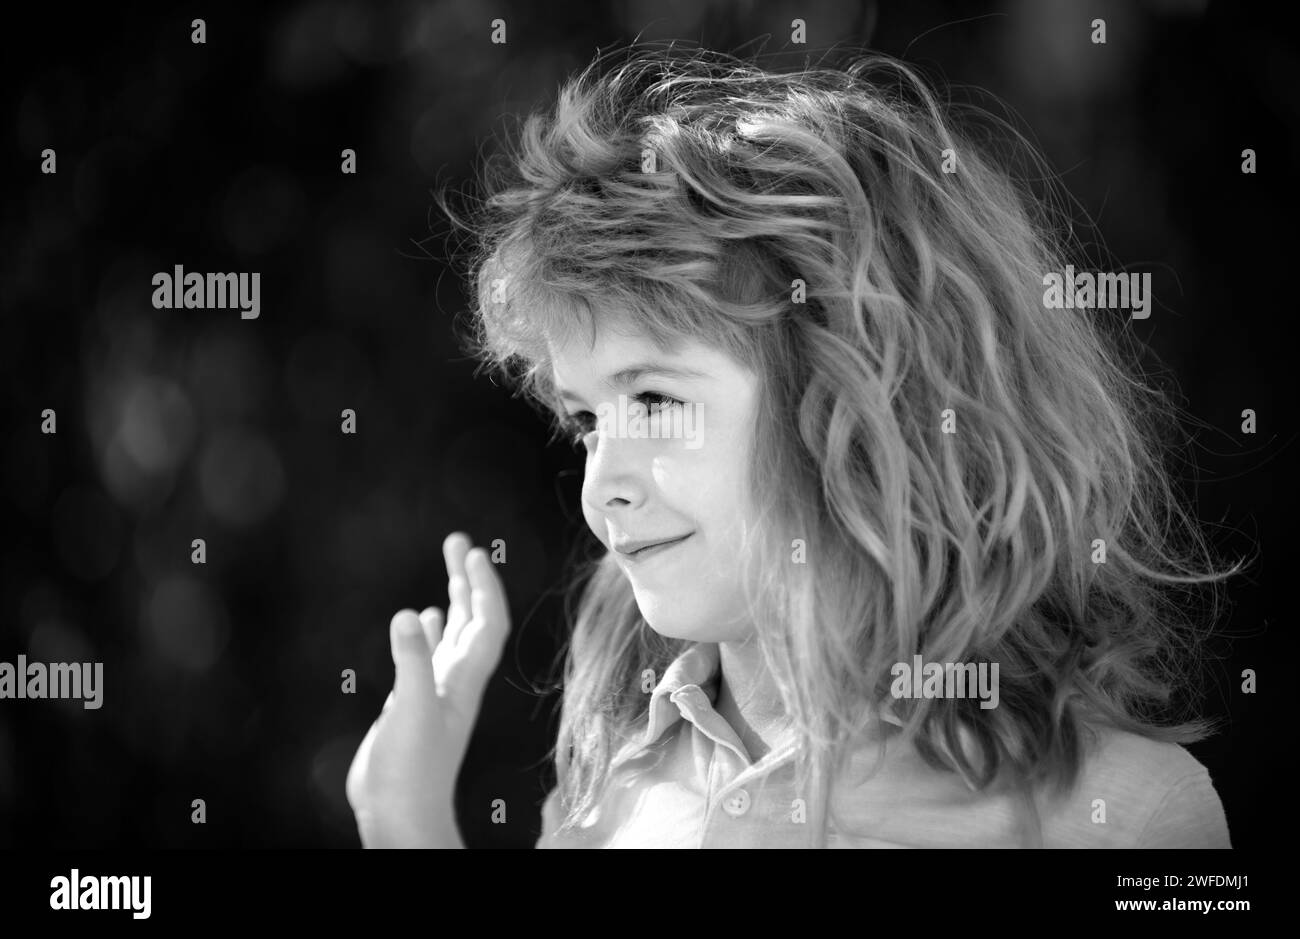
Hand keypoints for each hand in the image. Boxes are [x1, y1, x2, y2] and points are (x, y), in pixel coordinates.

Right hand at [345, 532, 510, 847]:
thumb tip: (410, 615)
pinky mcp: (415, 702)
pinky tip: (423, 617)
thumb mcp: (409, 710)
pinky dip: (431, 630)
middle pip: (473, 619)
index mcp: (463, 678)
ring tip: (449, 563)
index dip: (484, 587)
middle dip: (468, 579)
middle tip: (458, 541)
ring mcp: (436, 689)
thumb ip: (411, 663)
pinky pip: (430, 655)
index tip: (473, 553)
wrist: (400, 813)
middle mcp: (456, 679)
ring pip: (453, 632)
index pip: (487, 623)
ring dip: (453, 597)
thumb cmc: (410, 770)